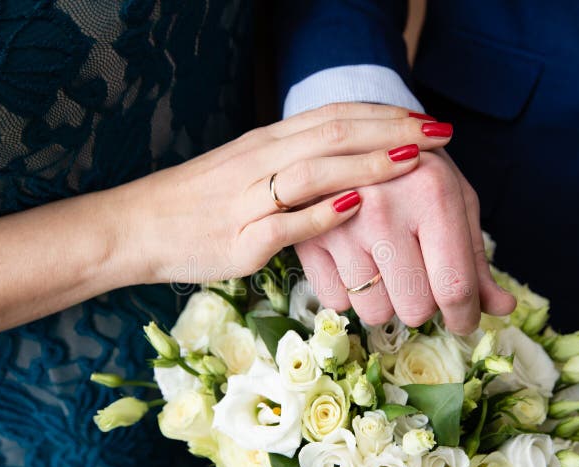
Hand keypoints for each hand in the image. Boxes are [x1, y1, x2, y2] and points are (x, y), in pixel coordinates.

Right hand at [114, 103, 454, 283]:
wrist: (137, 227)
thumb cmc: (197, 204)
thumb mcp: (246, 173)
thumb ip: (292, 167)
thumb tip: (341, 167)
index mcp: (266, 144)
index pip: (334, 116)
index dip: (384, 115)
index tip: (426, 119)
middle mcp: (261, 161)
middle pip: (333, 133)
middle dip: (393, 131)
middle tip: (441, 133)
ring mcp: (250, 199)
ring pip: (314, 170)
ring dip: (366, 163)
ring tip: (413, 162)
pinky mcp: (241, 239)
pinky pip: (286, 223)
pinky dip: (323, 213)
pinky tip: (357, 206)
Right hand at [295, 148, 515, 334]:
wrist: (354, 137)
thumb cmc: (415, 171)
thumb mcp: (455, 201)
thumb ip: (475, 258)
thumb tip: (502, 308)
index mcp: (432, 193)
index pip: (455, 286)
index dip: (465, 317)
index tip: (463, 320)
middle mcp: (383, 209)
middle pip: (414, 307)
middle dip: (424, 305)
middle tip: (420, 278)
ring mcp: (339, 224)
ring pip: (373, 310)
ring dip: (386, 300)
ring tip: (385, 265)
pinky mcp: (308, 236)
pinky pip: (335, 300)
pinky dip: (349, 292)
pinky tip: (355, 261)